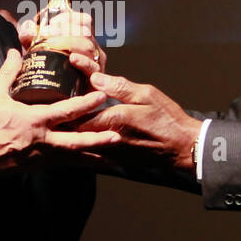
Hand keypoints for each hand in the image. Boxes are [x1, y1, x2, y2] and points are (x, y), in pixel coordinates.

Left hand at [0, 0, 105, 74]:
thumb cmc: (43, 71)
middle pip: (83, 30)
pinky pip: (94, 70)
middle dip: (65, 29)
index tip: (50, 18)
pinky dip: (85, 64)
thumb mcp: (30, 48)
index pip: (80, 18)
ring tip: (55, 43)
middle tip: (46, 34)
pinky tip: (74, 60)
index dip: (67, 15)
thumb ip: (16, 29)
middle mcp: (86, 47)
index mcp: (76, 35)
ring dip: (72, 43)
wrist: (47, 101)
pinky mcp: (94, 81)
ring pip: (88, 47)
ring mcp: (92, 63)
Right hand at [0, 50, 119, 175]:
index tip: (101, 96)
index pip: (65, 111)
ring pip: (75, 154)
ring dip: (95, 153)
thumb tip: (16, 52)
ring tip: (114, 154)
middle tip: (118, 132)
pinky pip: (66, 163)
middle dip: (98, 135)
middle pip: (77, 138)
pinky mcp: (42, 164)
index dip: (85, 103)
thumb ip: (8, 73)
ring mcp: (44, 154)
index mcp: (35, 120)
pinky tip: (96, 162)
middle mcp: (44, 139)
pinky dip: (82, 162)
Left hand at [66, 55, 202, 172]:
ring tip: (64, 117)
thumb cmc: (168, 121)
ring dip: (72, 129)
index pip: (77, 109)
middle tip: (57, 103)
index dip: (66, 98)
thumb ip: (118, 87)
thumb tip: (95, 77)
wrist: (183, 149)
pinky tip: (82, 134)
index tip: (61, 88)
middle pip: (73, 128)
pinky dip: (83, 142)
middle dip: (65, 114)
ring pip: (80, 141)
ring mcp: (108, 153)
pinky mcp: (113, 163)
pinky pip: (90, 153)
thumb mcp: (146, 95)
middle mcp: (106, 139)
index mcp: (112, 120)